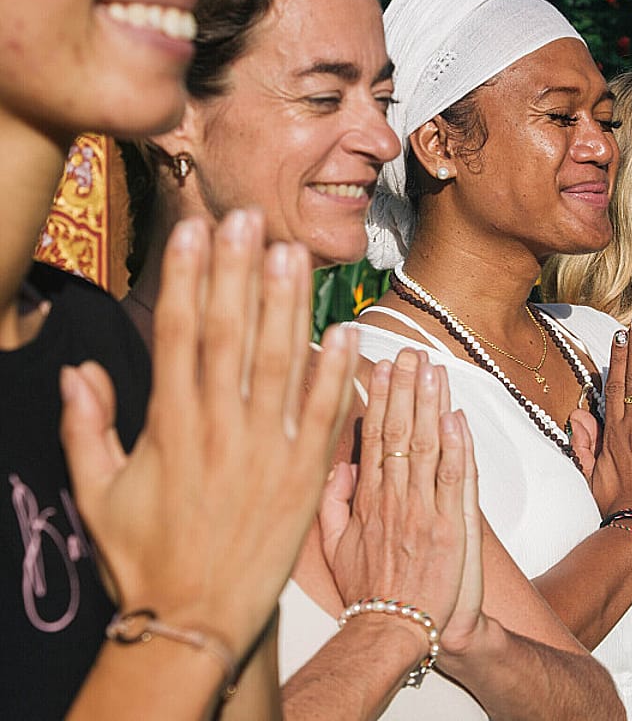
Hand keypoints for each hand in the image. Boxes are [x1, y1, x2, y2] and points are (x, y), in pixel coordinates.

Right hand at [59, 211, 355, 657]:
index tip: (193, 231)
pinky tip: (347, 331)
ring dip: (290, 305)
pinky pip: (326, 416)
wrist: (198, 619)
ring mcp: (269, 451)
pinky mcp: (306, 476)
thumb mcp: (97, 493)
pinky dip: (337, 373)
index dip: (188, 279)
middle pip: (233, 335)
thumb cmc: (144, 557)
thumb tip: (78, 369)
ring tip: (295, 253)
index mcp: (170, 426)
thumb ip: (88, 427)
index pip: (180, 335)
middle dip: (239, 272)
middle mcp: (222, 429)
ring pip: (282, 363)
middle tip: (248, 218)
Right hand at [318, 351, 470, 644]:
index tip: (380, 368)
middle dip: (404, 389)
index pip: (372, 439)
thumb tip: (339, 466)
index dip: (378, 400)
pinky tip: (455, 416)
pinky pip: (454, 479)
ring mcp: (423, 511)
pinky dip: (457, 446)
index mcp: (365, 501)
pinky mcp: (451, 528)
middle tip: (408, 351)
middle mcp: (393, 500)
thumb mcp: (334, 548)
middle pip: (399, 433)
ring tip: (432, 368)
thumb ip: (333, 504)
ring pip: (427, 447)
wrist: (398, 634)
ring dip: (431, 404)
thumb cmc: (369, 593)